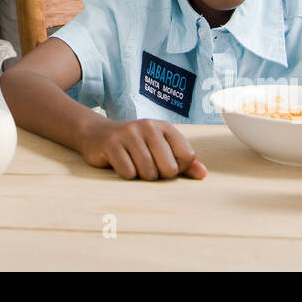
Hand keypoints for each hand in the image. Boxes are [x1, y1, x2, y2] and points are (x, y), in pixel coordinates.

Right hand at [79, 117, 206, 180]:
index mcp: (165, 127)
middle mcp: (148, 126)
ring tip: (133, 163)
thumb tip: (203, 174)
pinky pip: (128, 173)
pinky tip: (120, 163)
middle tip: (147, 165)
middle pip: (169, 169)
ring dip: (141, 176)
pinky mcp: (112, 144)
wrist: (98, 134)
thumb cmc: (135, 145)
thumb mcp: (160, 147)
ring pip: (148, 173)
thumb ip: (183, 161)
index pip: (188, 156)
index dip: (178, 167)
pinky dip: (125, 174)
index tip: (164, 162)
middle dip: (159, 175)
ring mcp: (129, 134)